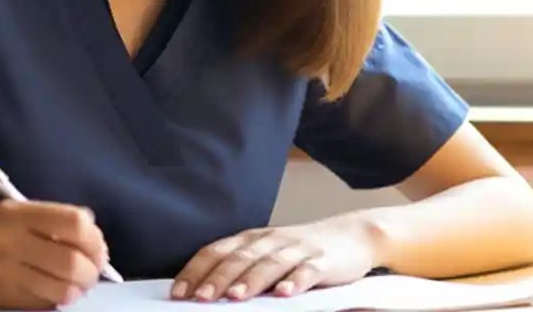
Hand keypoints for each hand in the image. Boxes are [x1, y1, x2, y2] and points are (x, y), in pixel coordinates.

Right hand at [0, 199, 109, 309]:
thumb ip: (54, 219)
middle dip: (93, 269)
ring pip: (63, 288)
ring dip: (81, 287)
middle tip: (95, 270)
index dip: (94, 238)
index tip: (97, 246)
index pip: (73, 222)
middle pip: (72, 260)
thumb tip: (93, 235)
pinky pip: (48, 302)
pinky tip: (60, 290)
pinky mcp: (4, 298)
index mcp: (15, 213)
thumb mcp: (18, 215)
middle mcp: (7, 241)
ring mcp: (4, 273)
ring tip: (81, 282)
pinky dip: (63, 298)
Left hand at [171, 215, 382, 302]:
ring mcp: (297, 250)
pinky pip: (307, 272)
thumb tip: (204, 289)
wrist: (353, 235)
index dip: (196, 271)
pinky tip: (284, 294)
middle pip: (239, 258)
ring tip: (235, 298)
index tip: (179, 292)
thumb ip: (241, 267)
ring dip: (251, 281)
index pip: (217, 251)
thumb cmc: (302, 249)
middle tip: (200, 298)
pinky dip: (294, 282)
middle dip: (217, 279)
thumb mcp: (268, 252)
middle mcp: (271, 241)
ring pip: (269, 264)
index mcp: (252, 239)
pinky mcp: (322, 261)